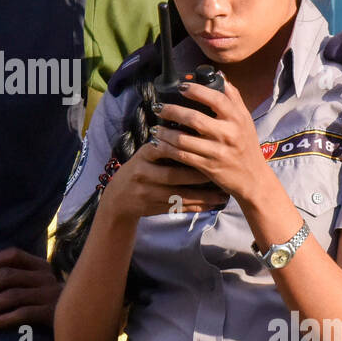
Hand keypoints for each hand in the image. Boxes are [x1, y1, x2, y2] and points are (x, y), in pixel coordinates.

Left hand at [0, 247, 62, 328]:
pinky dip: (4, 319)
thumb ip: (18, 277)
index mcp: (40, 265)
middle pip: (8, 276)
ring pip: (13, 295)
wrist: (80, 322)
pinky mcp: (52, 313)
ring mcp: (49, 294)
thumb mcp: (36, 284)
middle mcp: (45, 276)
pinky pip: (23, 314)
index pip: (13, 254)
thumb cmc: (48, 303)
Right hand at [100, 141, 229, 224]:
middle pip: (173, 175)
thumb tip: (196, 132)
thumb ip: (165, 146)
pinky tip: (213, 205)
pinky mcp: (153, 208)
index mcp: (144, 155)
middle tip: (220, 172)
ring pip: (179, 195)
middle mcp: (143, 173)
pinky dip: (197, 206)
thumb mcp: (146, 154)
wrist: (118, 198)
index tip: (206, 148)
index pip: (164, 149)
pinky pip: (179, 208)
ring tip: (223, 194)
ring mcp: (147, 193)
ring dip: (203, 195)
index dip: (184, 150)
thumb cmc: (140, 170)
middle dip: (198, 175)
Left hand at [151, 77, 269, 202]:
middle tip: (158, 107)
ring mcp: (218, 152)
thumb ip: (233, 98)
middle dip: (171, 111)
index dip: (196, 90)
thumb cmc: (247, 145)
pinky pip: (183, 156)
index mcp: (238, 118)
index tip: (180, 87)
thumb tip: (219, 75)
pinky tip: (160, 144)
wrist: (253, 178)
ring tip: (155, 127)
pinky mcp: (209, 167)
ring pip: (184, 139)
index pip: (216, 99)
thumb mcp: (245, 120)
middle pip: (194, 118)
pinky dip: (168, 149)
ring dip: (165, 132)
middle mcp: (229, 134)